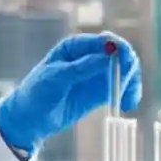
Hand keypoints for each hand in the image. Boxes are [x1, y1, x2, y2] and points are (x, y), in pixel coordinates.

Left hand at [0, 33, 141, 154]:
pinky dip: (128, 94)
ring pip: (124, 71)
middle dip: (127, 68)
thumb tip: (108, 54)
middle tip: (126, 86)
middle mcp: (89, 56)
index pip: (104, 41)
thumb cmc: (36, 93)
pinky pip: (120, 88)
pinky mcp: (100, 91)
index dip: (118, 50)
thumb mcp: (56, 78)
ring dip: (131, 83)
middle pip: (119, 54)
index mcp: (75, 46)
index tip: (124, 66)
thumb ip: (82, 67)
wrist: (29, 119)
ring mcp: (96, 74)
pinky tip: (127, 105)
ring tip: (128, 101)